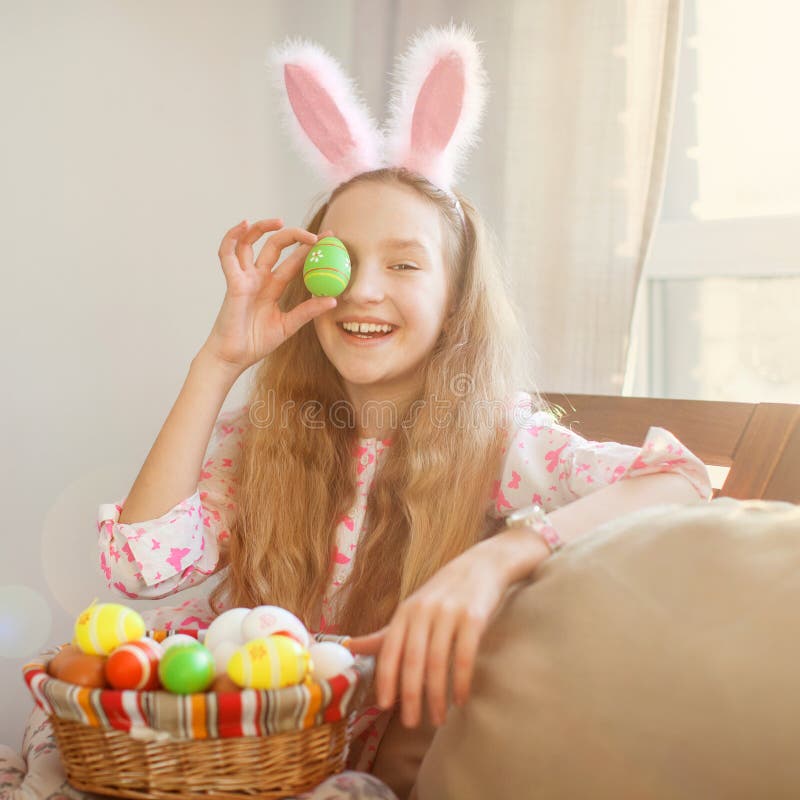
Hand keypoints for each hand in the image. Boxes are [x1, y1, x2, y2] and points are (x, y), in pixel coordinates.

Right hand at [201, 219, 336, 372]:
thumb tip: (333, 300)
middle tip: (316, 235)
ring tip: (280, 221)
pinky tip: (243, 225)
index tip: (330, 238)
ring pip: (249, 243)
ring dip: (262, 228)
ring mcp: (244, 278)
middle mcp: (258, 278)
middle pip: (276, 246)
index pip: (294, 261)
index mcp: (273, 287)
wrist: (234, 357)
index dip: (309, 248)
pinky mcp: (233, 282)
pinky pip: (228, 255)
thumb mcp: (288, 326)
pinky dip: (232, 237)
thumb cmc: (256, 343)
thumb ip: (307, 311)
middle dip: (295, 236)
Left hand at [347, 541, 509, 727]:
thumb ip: (385, 634)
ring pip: (438, 662)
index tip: (385, 706)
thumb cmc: (444, 593)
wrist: (484, 564)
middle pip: (413, 660)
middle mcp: (424, 611)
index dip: (386, 678)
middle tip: (411, 722)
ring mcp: (449, 613)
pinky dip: (461, 681)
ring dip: (437, 695)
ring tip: (437, 718)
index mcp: (406, 612)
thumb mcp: (412, 609)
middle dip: (410, 695)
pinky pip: (465, 655)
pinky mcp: (474, 617)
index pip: (390, 650)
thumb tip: (348, 647)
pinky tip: (460, 699)